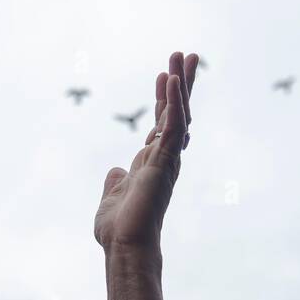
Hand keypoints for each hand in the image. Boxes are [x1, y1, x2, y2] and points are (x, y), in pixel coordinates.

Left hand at [94, 52, 197, 299]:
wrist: (124, 245)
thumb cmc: (119, 229)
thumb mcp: (112, 196)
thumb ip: (115, 181)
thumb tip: (116, 170)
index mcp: (152, 163)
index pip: (161, 124)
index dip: (164, 100)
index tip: (164, 76)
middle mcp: (164, 158)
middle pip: (176, 112)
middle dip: (181, 83)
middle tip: (186, 54)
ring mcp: (167, 158)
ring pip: (179, 113)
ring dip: (181, 83)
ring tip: (184, 54)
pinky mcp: (165, 161)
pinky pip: (173, 125)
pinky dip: (173, 101)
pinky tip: (171, 78)